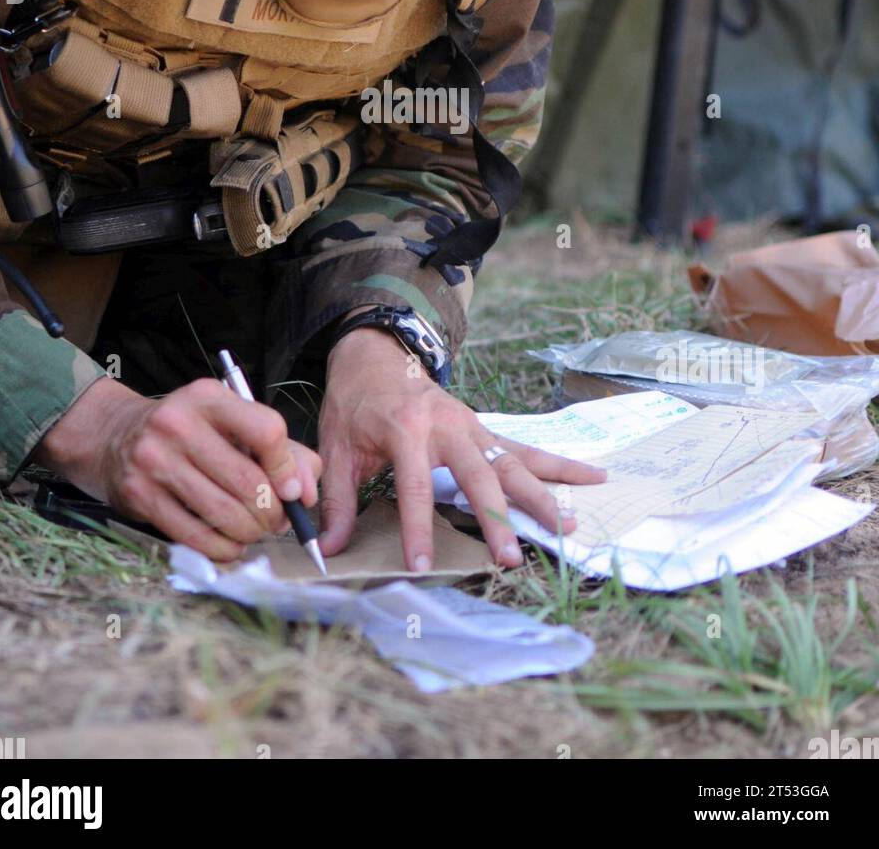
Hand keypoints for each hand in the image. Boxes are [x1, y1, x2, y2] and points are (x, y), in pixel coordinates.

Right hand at [33, 375, 321, 561]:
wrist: (114, 435)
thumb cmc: (190, 431)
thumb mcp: (231, 422)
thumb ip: (281, 450)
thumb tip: (307, 494)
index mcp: (209, 398)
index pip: (266, 431)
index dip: (287, 467)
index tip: (291, 490)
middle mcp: (178, 424)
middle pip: (247, 481)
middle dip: (272, 512)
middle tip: (276, 521)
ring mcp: (154, 460)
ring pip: (224, 513)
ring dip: (250, 533)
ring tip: (255, 532)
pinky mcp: (139, 495)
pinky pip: (195, 535)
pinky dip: (223, 548)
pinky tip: (231, 545)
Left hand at [319, 327, 606, 570]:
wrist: (378, 357)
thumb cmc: (355, 406)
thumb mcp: (338, 447)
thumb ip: (338, 499)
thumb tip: (328, 548)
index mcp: (405, 429)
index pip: (415, 486)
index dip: (417, 527)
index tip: (422, 564)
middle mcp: (447, 426)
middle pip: (477, 475)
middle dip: (495, 517)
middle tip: (509, 557)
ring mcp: (473, 426)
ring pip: (512, 462)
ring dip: (540, 495)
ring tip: (566, 526)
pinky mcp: (486, 430)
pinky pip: (526, 449)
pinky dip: (559, 464)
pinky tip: (593, 476)